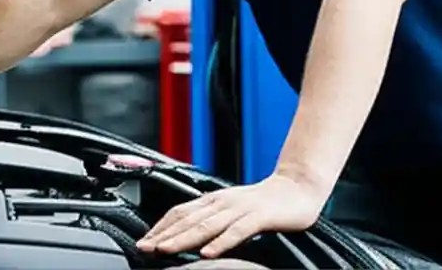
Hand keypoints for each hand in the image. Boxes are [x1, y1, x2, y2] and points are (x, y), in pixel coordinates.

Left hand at [137, 174, 326, 258]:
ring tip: (166, 250)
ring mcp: (241, 208)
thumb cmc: (264, 203)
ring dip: (184, 238)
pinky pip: (238, 231)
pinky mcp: (260, 216)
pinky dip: (221, 242)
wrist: (297, 189)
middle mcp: (223, 202)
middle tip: (145, 248)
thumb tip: (183, 235)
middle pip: (188, 219)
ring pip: (207, 225)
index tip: (143, 242)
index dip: (160, 227)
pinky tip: (208, 254)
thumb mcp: (231, 209)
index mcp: (214, 200)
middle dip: (164, 234)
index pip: (180, 212)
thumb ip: (210, 220)